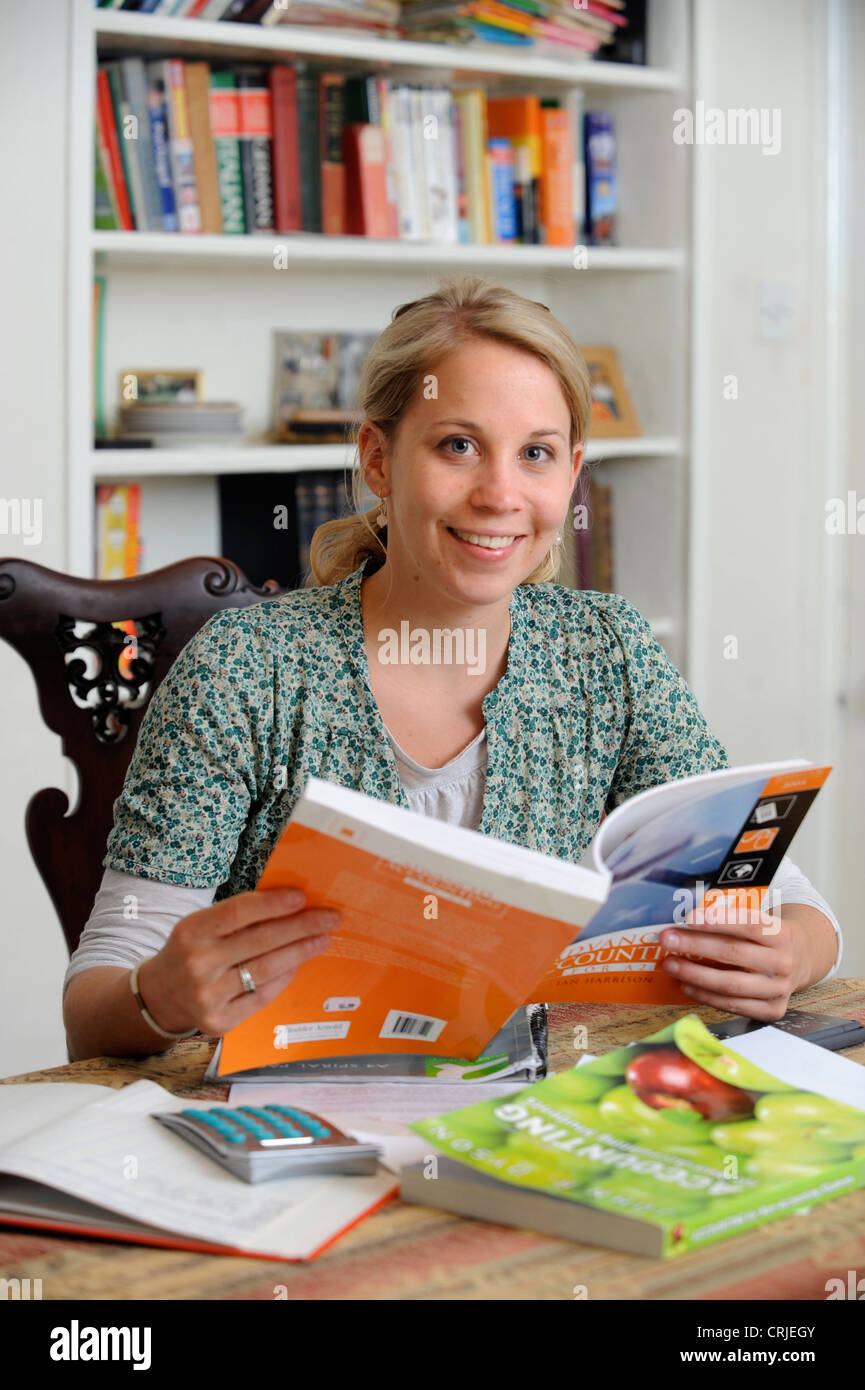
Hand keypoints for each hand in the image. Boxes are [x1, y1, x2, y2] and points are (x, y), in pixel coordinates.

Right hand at [135, 888, 338, 1037]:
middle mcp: (197, 963)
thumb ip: (238, 916)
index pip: (240, 911)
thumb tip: (291, 903)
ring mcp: (207, 996)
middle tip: (331, 918)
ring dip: (301, 952)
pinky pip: (262, 996)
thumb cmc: (192, 950)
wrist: (160, 995)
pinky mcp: (218, 1021)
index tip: (303, 897)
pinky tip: (298, 965)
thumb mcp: (201, 926)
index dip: (274, 903)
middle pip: (261, 940)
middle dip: (302, 926)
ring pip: (266, 969)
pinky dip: (283, 978)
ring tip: (323, 939)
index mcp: (191, 931)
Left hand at [657, 893, 794, 1020]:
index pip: (747, 923)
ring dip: (694, 974)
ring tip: (669, 964)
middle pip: (733, 953)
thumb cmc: (767, 936)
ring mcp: (779, 989)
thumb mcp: (760, 920)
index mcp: (782, 933)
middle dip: (695, 945)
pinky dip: (705, 996)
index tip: (687, 917)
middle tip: (667, 939)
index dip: (717, 921)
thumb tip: (685, 919)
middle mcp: (783, 962)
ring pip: (730, 983)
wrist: (801, 959)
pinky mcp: (772, 1010)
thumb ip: (730, 918)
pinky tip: (686, 985)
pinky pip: (733, 1005)